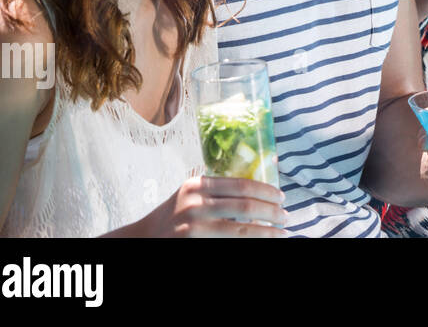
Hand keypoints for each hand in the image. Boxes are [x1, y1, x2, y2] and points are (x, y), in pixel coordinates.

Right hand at [136, 175, 285, 236]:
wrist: (141, 239)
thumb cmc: (172, 216)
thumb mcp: (190, 195)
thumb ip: (216, 189)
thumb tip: (258, 189)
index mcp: (198, 185)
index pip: (242, 185)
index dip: (267, 191)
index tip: (282, 197)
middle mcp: (195, 203)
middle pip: (246, 207)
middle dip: (272, 212)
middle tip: (286, 216)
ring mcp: (193, 227)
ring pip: (243, 230)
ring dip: (268, 232)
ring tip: (282, 233)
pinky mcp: (193, 243)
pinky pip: (231, 242)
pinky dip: (251, 242)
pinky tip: (263, 242)